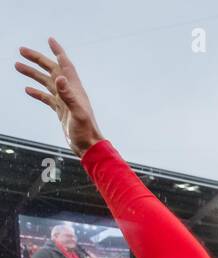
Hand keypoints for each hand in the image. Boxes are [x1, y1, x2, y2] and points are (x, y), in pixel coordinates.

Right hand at [16, 38, 103, 156]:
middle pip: (51, 70)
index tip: (50, 40)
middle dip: (37, 59)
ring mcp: (64, 101)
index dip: (58, 52)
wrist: (88, 146)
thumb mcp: (77, 113)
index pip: (66, 66)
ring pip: (46, 82)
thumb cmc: (85, 131)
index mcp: (75, 89)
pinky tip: (27, 90)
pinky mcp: (61, 111)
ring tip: (17, 65)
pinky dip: (37, 93)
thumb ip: (69, 95)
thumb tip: (59, 77)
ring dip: (33, 73)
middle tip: (21, 50)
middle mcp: (70, 92)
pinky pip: (46, 98)